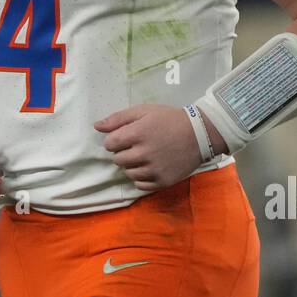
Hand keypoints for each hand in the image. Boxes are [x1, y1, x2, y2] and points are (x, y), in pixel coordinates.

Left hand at [94, 104, 210, 191]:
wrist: (199, 134)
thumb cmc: (169, 119)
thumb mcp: (144, 111)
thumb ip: (118, 118)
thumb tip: (96, 126)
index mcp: (137, 134)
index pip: (109, 144)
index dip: (114, 140)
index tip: (125, 137)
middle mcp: (143, 154)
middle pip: (117, 160)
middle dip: (123, 152)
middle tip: (137, 146)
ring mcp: (153, 170)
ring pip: (128, 173)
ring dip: (132, 165)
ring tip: (144, 156)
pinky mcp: (162, 181)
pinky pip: (140, 185)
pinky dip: (141, 177)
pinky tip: (150, 167)